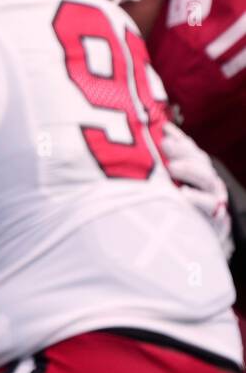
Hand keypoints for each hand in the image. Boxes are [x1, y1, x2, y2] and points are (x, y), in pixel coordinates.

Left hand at [162, 122, 231, 257]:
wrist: (199, 242)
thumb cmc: (181, 209)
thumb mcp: (172, 185)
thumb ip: (166, 164)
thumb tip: (157, 135)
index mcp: (198, 173)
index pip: (192, 151)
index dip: (180, 139)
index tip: (164, 130)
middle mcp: (208, 183)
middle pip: (201, 161)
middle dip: (184, 151)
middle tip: (165, 146)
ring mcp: (213, 199)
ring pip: (207, 179)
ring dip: (190, 170)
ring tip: (172, 167)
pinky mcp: (215, 218)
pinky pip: (210, 206)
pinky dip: (197, 198)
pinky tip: (184, 194)